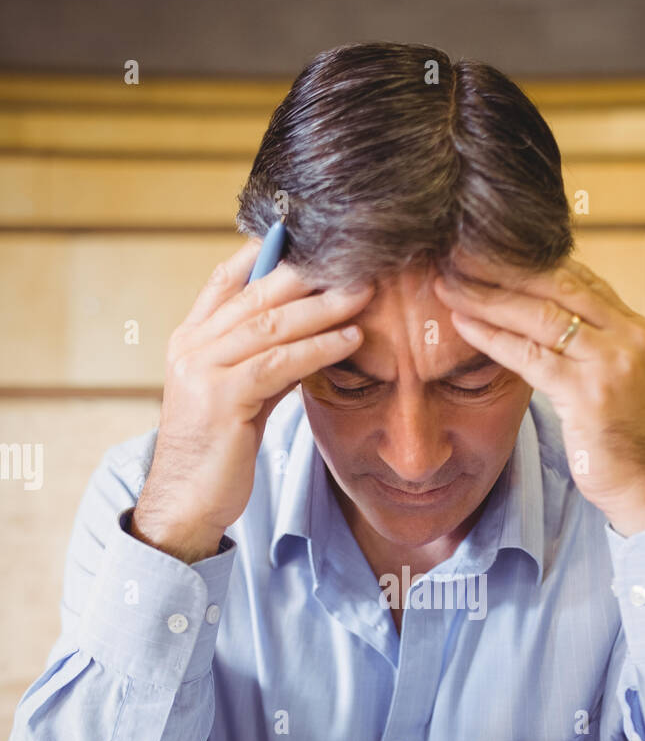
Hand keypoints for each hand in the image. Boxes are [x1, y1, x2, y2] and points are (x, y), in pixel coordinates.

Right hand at [131, 240, 373, 561]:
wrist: (186, 503)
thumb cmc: (217, 454)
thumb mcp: (242, 396)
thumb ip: (265, 362)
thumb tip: (310, 334)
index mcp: (190, 340)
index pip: (224, 281)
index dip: (263, 254)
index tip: (306, 237)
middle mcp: (191, 347)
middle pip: (255, 295)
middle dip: (307, 276)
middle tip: (354, 262)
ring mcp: (201, 370)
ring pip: (270, 325)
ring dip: (322, 308)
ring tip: (362, 296)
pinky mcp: (221, 399)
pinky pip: (279, 363)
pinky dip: (318, 349)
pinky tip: (349, 340)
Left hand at [433, 255, 644, 535]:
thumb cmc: (625, 443)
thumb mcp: (614, 382)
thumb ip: (588, 349)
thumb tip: (541, 325)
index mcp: (633, 328)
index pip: (576, 277)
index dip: (527, 258)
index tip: (484, 247)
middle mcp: (626, 335)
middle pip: (555, 284)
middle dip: (501, 266)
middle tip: (456, 254)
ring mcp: (611, 362)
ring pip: (539, 315)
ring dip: (487, 297)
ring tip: (447, 285)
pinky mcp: (589, 393)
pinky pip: (530, 356)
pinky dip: (492, 337)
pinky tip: (462, 324)